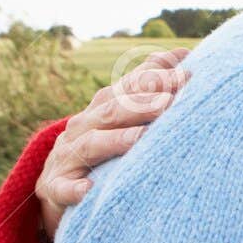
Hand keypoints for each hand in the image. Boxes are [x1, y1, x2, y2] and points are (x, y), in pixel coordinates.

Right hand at [35, 48, 189, 239]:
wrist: (57, 183)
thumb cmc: (102, 142)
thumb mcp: (122, 112)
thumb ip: (149, 83)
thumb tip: (184, 53)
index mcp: (101, 107)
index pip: (128, 88)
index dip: (155, 79)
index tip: (187, 75)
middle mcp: (83, 126)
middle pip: (112, 112)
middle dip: (141, 105)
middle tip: (170, 103)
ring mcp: (67, 156)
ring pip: (90, 145)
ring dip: (115, 140)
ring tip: (140, 138)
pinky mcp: (56, 187)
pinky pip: (63, 188)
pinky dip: (74, 188)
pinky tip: (89, 189)